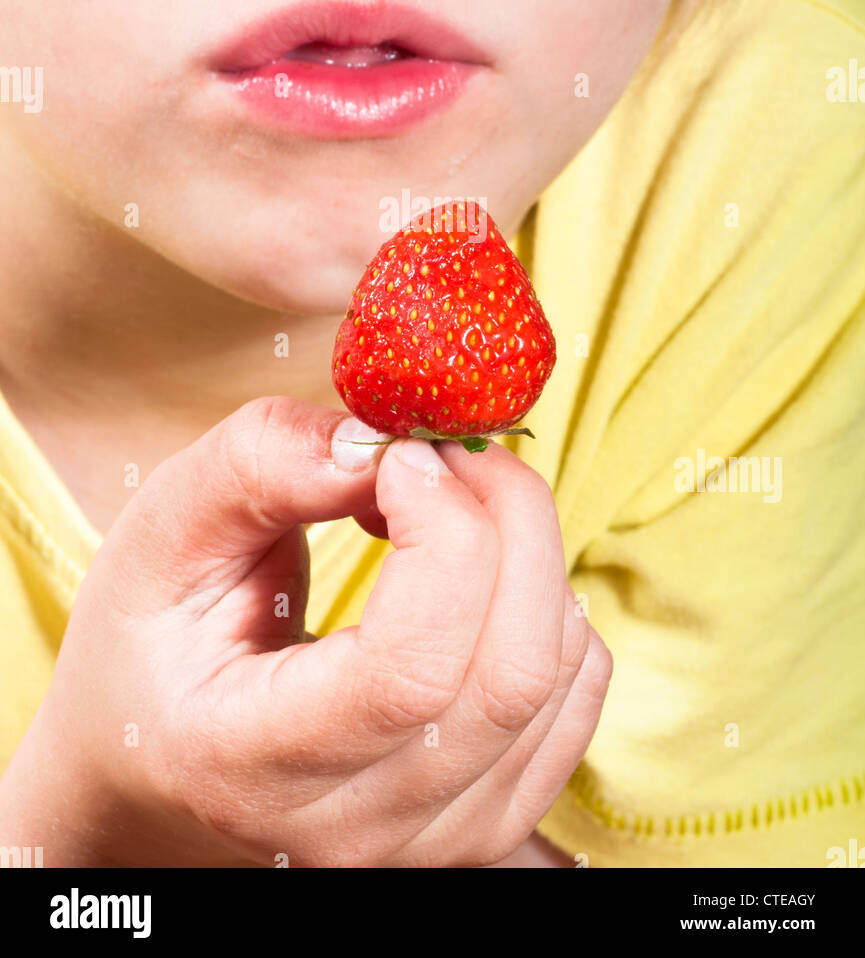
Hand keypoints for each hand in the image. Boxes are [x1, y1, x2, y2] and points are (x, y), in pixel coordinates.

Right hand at [0, 398, 610, 866]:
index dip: (442, 535)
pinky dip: (551, 608)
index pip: (410, 670)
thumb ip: (255, 469)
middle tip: (448, 452)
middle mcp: (355, 832)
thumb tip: (376, 441)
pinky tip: (478, 577)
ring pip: (558, 679)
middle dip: (510, 520)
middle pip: (511, 670)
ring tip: (446, 511)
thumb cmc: (153, 647)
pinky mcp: (485, 824)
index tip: (402, 454)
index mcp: (252, 766)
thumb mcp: (162, 538)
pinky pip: (575, 698)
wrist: (155, 766)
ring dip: (531, 554)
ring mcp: (431, 843)